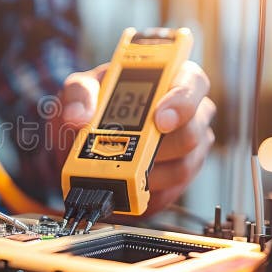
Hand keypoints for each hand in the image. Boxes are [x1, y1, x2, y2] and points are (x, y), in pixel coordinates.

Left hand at [59, 61, 215, 214]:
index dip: (181, 101)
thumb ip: (79, 94)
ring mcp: (190, 147)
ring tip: (120, 166)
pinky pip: (173, 190)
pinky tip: (128, 182)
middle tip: (131, 151)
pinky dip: (146, 189)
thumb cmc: (93, 107)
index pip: (192, 82)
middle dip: (159, 146)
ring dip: (148, 171)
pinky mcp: (182, 176)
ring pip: (183, 166)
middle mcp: (189, 113)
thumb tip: (79, 115)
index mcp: (169, 81)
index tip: (159, 119)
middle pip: (192, 132)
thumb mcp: (80, 90)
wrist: (81, 143)